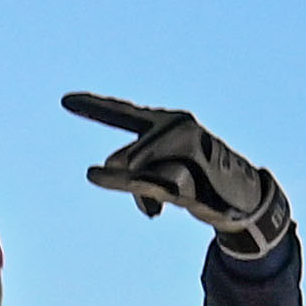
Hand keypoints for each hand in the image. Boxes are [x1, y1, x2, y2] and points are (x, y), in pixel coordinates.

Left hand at [62, 92, 290, 256]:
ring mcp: (187, 144)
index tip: (64, 101)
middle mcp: (174, 126)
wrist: (241, 197)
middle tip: (151, 201)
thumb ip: (131, 176)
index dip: (94, 107)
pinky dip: (154, 197)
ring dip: (145, 195)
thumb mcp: (157, 182)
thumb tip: (109, 170)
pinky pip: (163, 185)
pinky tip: (151, 202)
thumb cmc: (195, 182)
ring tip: (162, 204)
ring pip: (142, 173)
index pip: (122, 113)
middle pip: (127, 160)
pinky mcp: (198, 165)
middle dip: (128, 183)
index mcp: (163, 123)